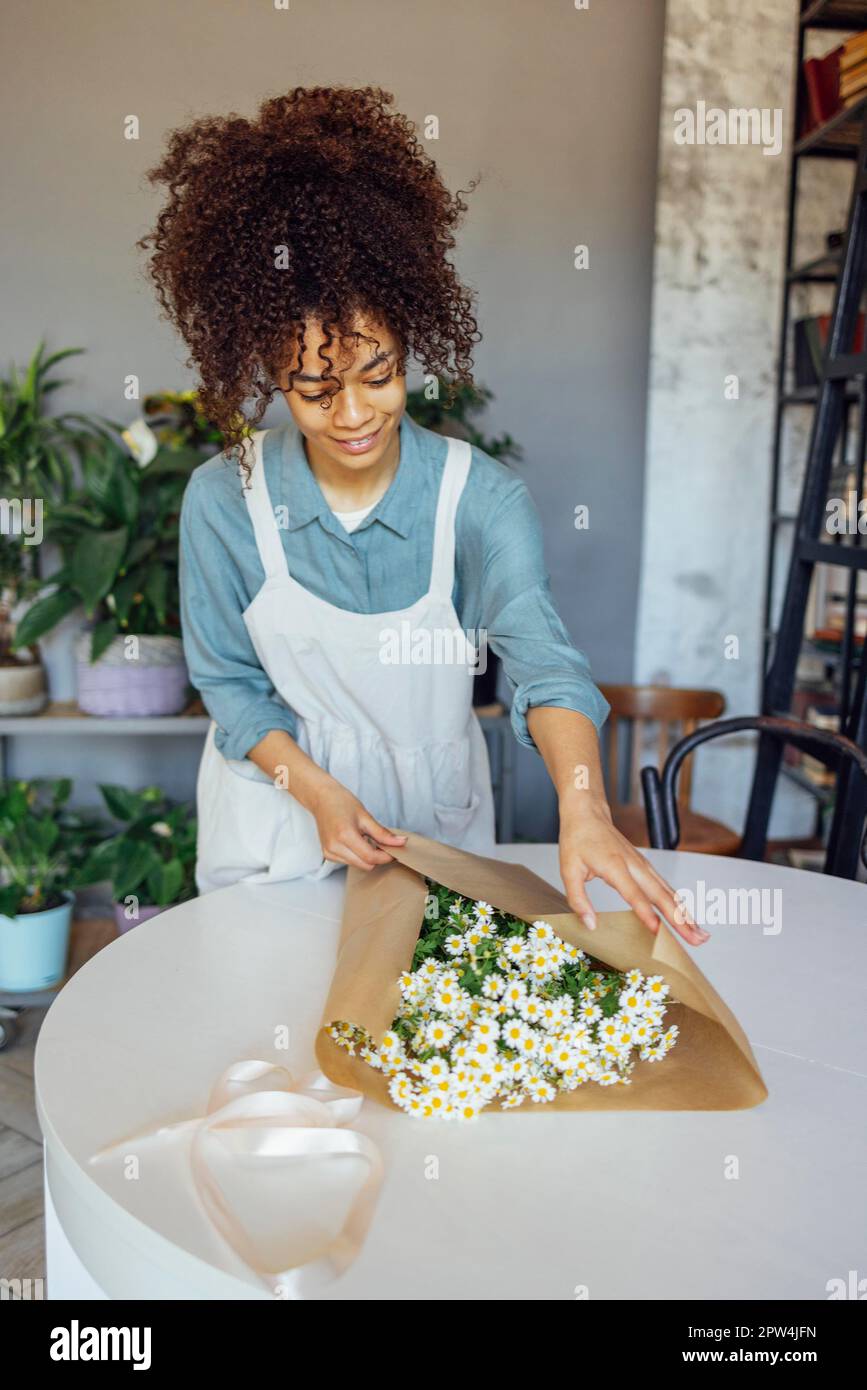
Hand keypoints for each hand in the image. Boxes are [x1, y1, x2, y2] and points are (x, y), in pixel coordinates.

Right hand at [310, 778, 406, 870]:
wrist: (321, 798)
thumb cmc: (342, 802)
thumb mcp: (365, 816)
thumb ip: (383, 833)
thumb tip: (401, 843)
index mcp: (345, 835)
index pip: (371, 857)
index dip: (386, 856)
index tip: (396, 850)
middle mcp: (335, 847)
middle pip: (365, 865)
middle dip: (378, 857)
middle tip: (384, 844)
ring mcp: (329, 852)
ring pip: (358, 865)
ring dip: (367, 857)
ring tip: (367, 839)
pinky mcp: (327, 854)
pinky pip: (349, 862)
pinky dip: (357, 856)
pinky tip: (357, 842)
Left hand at [558, 799, 709, 946]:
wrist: (588, 814)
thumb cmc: (577, 840)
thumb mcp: (568, 870)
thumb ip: (578, 900)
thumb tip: (590, 924)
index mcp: (615, 866)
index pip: (634, 894)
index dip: (646, 913)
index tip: (657, 931)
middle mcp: (635, 865)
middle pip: (661, 895)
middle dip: (680, 919)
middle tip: (695, 939)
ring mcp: (643, 865)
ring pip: (669, 892)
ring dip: (686, 914)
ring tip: (700, 935)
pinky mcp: (646, 866)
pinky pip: (666, 887)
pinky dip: (680, 904)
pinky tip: (688, 918)